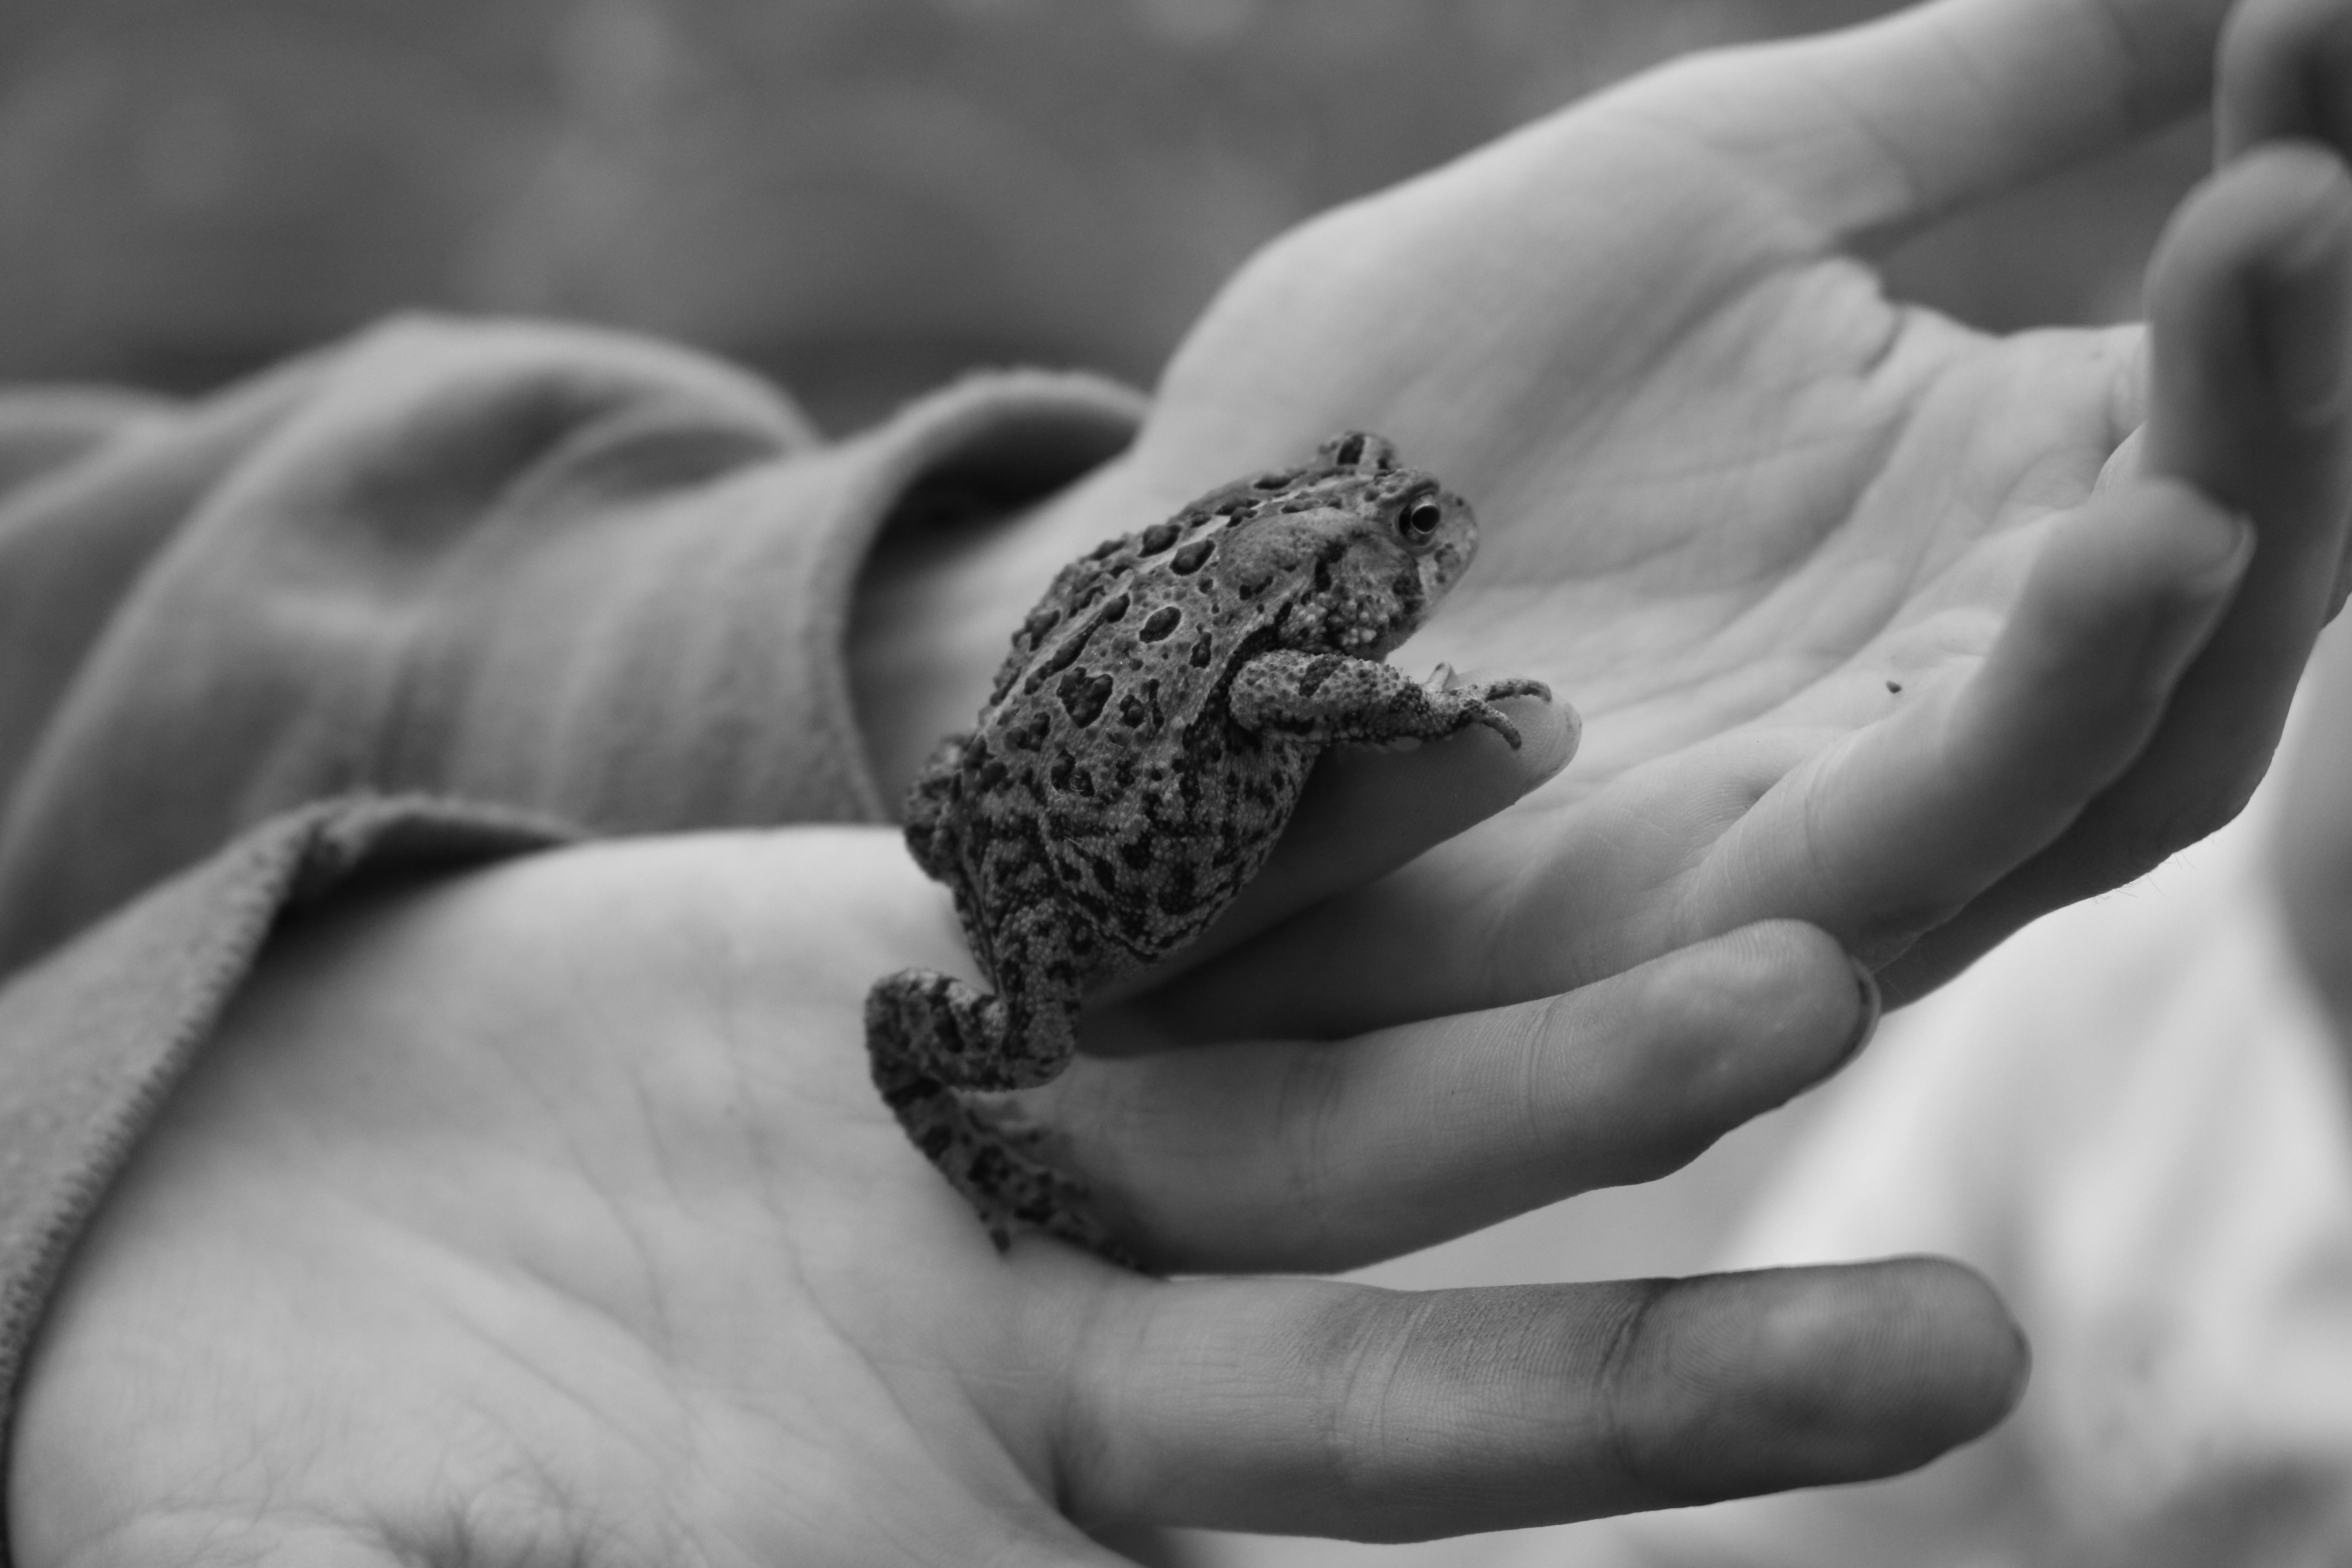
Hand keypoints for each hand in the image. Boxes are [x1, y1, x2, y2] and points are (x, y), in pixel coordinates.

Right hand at [8, 794, 2023, 1561]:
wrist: (256, 1191)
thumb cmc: (244, 1451)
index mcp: (939, 1565)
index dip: (1504, 1556)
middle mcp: (1052, 1377)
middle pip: (1398, 1397)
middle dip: (1667, 1379)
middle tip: (1970, 1345)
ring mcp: (1033, 1168)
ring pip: (1354, 1128)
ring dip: (1578, 1064)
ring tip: (1818, 978)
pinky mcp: (967, 985)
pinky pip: (1197, 921)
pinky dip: (1350, 849)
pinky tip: (1531, 760)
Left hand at [863, 0, 2351, 1021]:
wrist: (1190, 551)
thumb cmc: (1419, 393)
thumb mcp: (1706, 189)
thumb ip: (1968, 93)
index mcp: (1981, 509)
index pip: (2221, 393)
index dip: (2294, 236)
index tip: (2306, 23)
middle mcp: (1947, 679)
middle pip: (2227, 576)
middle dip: (2301, 374)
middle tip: (2306, 159)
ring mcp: (1839, 814)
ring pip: (2129, 732)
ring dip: (2236, 520)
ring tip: (2278, 248)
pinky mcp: (1706, 917)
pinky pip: (1930, 838)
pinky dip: (2056, 701)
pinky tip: (2143, 528)